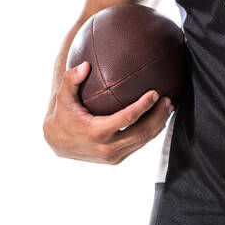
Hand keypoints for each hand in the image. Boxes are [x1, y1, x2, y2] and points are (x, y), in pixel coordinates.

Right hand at [42, 60, 173, 164]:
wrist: (55, 142)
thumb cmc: (61, 114)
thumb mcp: (61, 96)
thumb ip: (70, 80)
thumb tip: (85, 65)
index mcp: (96, 132)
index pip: (127, 119)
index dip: (143, 106)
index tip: (155, 93)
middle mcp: (106, 148)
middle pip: (141, 133)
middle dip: (158, 116)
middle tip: (168, 100)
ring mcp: (112, 156)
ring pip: (143, 141)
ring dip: (158, 124)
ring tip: (168, 107)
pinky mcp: (116, 159)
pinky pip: (138, 145)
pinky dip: (150, 132)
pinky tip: (159, 117)